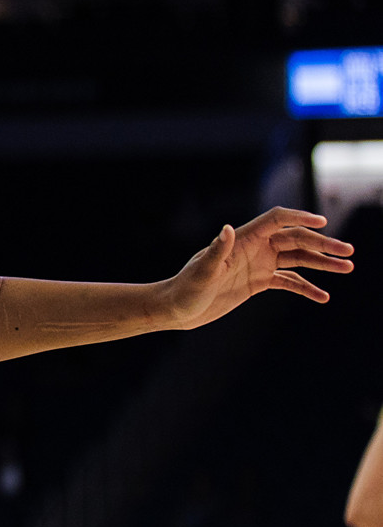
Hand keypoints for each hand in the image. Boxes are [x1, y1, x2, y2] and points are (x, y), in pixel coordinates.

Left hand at [160, 207, 353, 329]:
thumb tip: (227, 229)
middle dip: (322, 244)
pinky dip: (307, 287)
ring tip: (348, 268)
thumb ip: (216, 250)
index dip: (300, 218)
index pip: (277, 220)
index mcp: (243, 239)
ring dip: (322, 263)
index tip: (323, 224)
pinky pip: (289, 281)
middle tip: (348, 252)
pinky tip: (323, 297)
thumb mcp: (202, 272)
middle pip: (295, 239)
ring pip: (298, 259)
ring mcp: (259, 265)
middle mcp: (254, 248)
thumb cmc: (186, 288)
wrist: (178, 309)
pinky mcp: (259, 283)